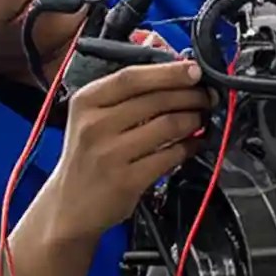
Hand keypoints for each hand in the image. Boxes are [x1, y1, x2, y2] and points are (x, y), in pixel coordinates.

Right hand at [54, 60, 212, 237]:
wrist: (69, 205)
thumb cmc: (86, 156)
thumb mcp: (90, 116)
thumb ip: (123, 93)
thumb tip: (170, 70)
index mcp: (86, 102)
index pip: (132, 77)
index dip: (169, 72)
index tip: (194, 70)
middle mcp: (95, 125)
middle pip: (156, 99)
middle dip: (191, 95)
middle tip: (206, 96)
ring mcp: (110, 154)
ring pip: (169, 125)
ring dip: (194, 119)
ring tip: (200, 118)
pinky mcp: (127, 180)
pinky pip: (171, 155)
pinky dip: (190, 146)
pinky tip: (194, 143)